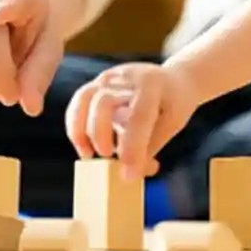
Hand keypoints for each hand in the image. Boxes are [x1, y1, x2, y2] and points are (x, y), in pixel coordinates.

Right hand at [66, 63, 199, 179]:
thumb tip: (128, 174)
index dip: (132, 148)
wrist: (174, 79)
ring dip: (81, 131)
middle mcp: (128, 76)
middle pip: (103, 102)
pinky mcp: (98, 82)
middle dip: (100, 135)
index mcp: (152, 84)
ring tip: (89, 155)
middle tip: (109, 158)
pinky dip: (76, 126)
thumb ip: (149, 147)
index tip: (129, 175)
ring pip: (84, 99)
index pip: (138, 117)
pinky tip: (85, 146)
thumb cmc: (174, 104)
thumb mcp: (172, 124)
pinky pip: (80, 102)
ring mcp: (111, 76)